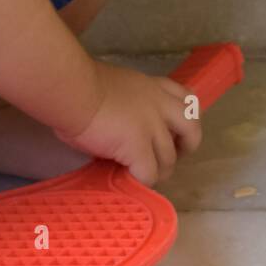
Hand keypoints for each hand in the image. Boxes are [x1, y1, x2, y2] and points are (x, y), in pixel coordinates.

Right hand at [54, 61, 203, 186]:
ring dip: (159, 170)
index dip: (187, 117)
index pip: (187, 98)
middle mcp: (158, 105)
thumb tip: (125, 127)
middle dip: (187, 146)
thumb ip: (129, 104)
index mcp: (151, 87)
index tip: (174, 130)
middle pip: (192, 128)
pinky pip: (149, 173)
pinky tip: (128, 177)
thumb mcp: (115, 88)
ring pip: (169, 158)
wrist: (72, 91)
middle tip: (170, 156)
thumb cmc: (81, 86)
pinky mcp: (139, 147)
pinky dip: (142, 179)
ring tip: (144, 174)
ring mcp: (151, 127)